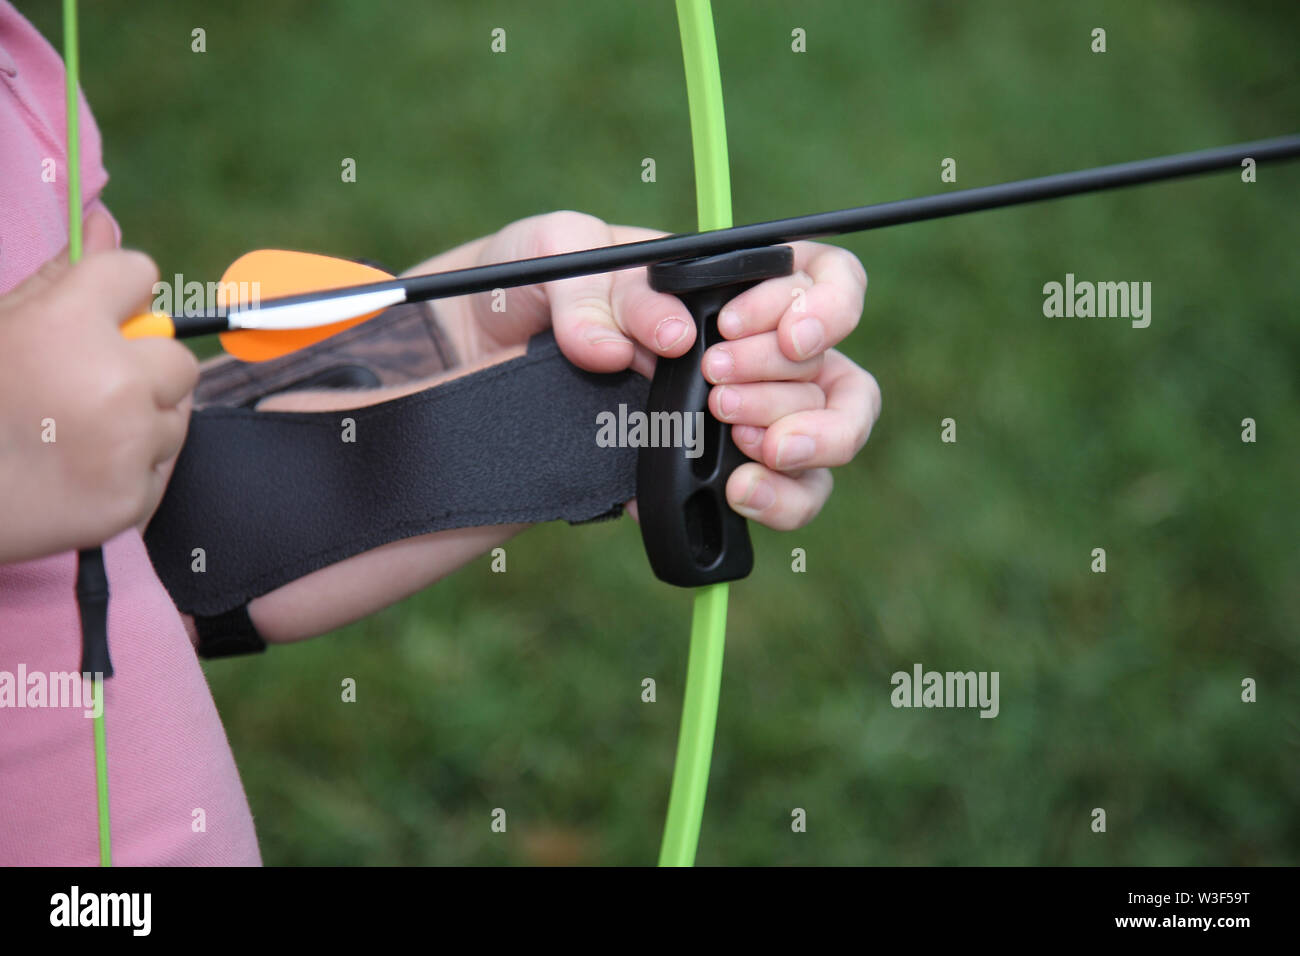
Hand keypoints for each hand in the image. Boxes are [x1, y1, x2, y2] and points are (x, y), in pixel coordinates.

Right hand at [0, 211, 197, 561]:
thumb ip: (55, 277)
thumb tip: (105, 222)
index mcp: (68, 322)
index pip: (139, 274)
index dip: (117, 295)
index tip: (97, 316)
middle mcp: (113, 378)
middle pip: (175, 353)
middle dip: (141, 368)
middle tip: (84, 390)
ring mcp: (130, 442)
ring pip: (175, 413)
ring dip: (140, 420)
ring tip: (74, 434)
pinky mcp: (137, 496)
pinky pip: (162, 465)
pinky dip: (131, 469)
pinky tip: (79, 470)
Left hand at [411, 210, 880, 530]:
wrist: (482, 366)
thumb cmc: (529, 290)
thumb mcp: (547, 256)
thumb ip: (589, 287)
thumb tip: (639, 347)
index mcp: (732, 282)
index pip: (826, 280)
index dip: (815, 307)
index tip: (739, 330)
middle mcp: (752, 352)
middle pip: (839, 370)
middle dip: (785, 385)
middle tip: (716, 393)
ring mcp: (743, 419)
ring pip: (830, 438)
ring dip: (803, 444)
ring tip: (739, 447)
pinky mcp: (720, 477)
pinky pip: (789, 497)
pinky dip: (778, 501)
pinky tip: (735, 495)